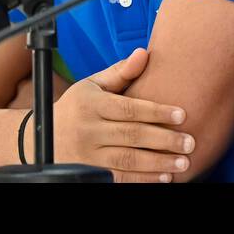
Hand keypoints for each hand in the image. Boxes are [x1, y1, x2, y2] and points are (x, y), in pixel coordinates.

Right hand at [52, 48, 194, 182]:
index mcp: (91, 104)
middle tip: (190, 143)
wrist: (43, 139)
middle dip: (164, 140)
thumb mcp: (92, 85)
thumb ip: (120, 72)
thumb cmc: (76, 107)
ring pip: (128, 160)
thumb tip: (144, 53)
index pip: (128, 108)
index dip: (156, 112)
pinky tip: (164, 177)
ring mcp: (88, 155)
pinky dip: (144, 179)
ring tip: (183, 162)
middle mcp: (89, 130)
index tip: (182, 114)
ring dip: (158, 163)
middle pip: (132, 136)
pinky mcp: (90, 173)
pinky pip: (121, 178)